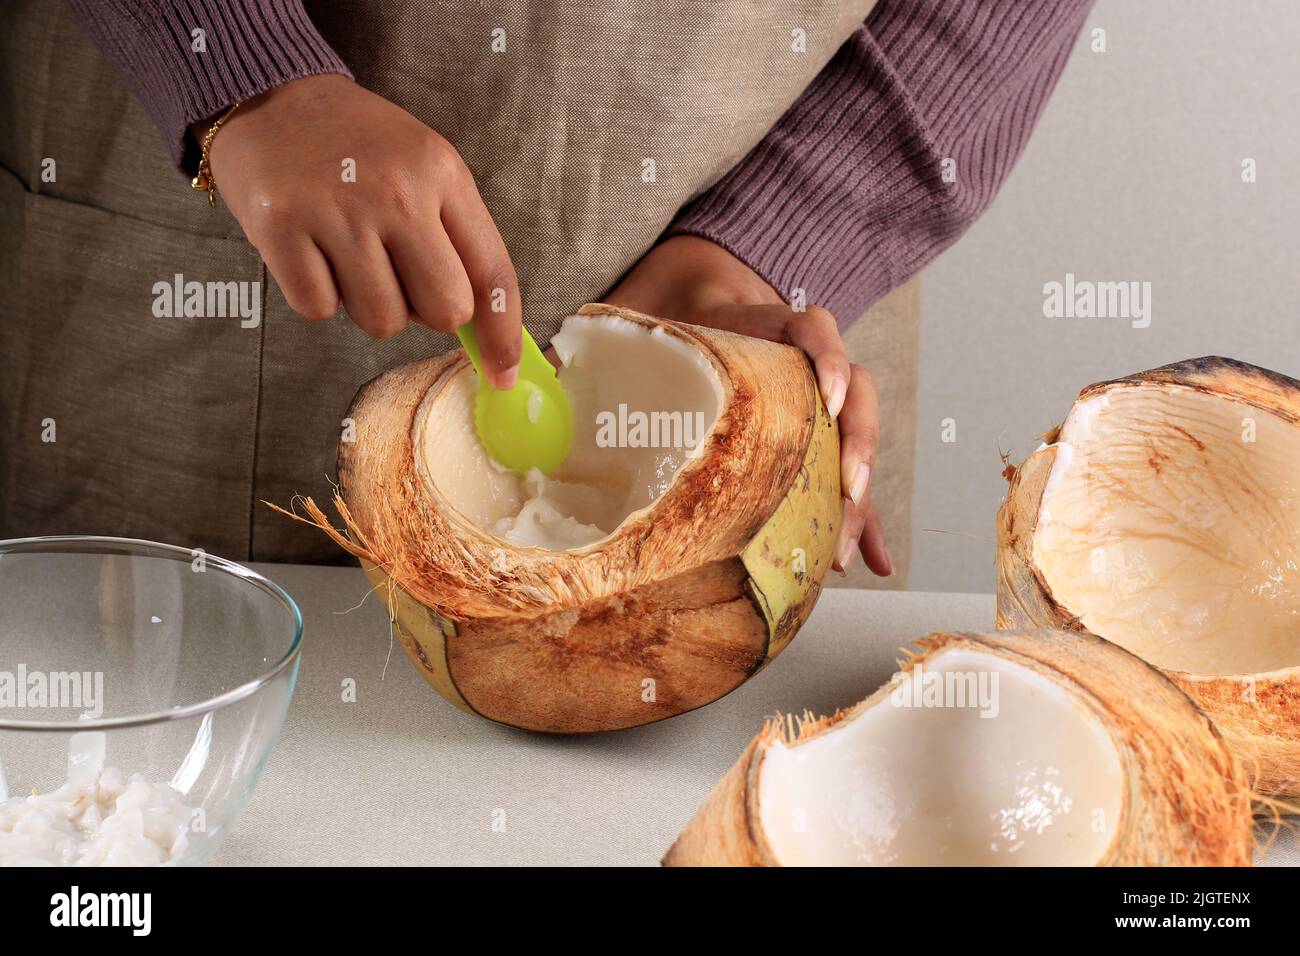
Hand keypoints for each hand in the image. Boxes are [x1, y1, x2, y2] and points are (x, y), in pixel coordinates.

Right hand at [201, 75, 520, 386]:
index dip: (503, 334)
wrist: (270, 96)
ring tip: (350, 253)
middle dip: (426, 312)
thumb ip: (459, 240)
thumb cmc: (359, 146)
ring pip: (381, 320)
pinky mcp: (280, 228)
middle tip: (400, 276)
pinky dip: (318, 293)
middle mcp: (396, 193)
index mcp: (442, 175)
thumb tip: (486, 331)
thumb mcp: (426, 168)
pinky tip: (313, 250)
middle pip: (443, 311)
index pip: (492, 273)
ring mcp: (336, 211)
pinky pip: (319, 309)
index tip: (504, 373)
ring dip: (367, 303)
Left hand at [606, 236, 891, 576]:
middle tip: (844, 493)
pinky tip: (869, 562)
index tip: (827, 397)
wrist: (697, 287)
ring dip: (861, 497)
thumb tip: (529, 378)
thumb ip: (589, 342)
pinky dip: (861, 519)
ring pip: (856, 440)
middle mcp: (798, 360)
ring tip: (847, 550)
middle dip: (857, 445)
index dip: (827, 357)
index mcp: (758, 324)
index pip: (809, 327)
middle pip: (856, 392)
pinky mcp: (808, 433)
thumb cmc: (663, 308)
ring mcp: (810, 397)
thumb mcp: (632, 314)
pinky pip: (842, 474)